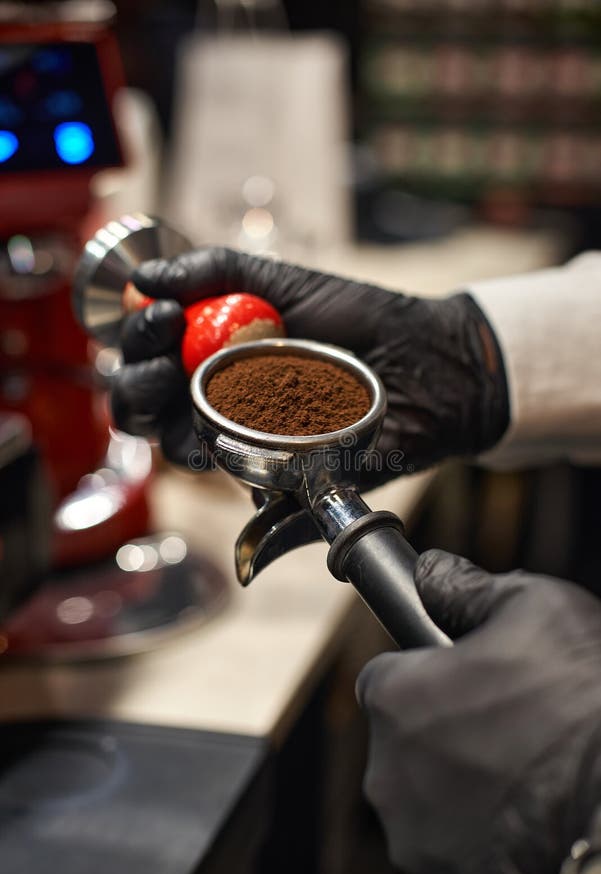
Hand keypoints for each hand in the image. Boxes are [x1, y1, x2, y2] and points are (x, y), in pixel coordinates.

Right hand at [111, 249, 508, 478]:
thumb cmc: (359, 319)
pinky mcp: (269, 468)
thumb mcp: (282, 280)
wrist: (423, 364)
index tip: (163, 312)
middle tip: (163, 345)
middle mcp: (218, 396)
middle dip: (137, 374)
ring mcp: (241, 435)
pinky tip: (211, 422)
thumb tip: (142, 279)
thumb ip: (214, 272)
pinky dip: (202, 446)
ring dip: (155, 409)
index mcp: (215, 349)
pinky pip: (218, 467)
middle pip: (145, 401)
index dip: (139, 335)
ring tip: (176, 378)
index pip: (151, 352)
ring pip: (169, 439)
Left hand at [357, 551, 600, 873]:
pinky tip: (527, 824)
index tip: (461, 681)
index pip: (384, 680)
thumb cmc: (585, 697)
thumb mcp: (536, 607)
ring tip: (523, 778)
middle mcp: (388, 774)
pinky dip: (479, 842)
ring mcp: (417, 841)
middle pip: (401, 744)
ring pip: (424, 802)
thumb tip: (431, 573)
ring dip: (456, 790)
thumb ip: (467, 587)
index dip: (425, 676)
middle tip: (504, 729)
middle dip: (439, 734)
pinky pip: (453, 854)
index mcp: (396, 700)